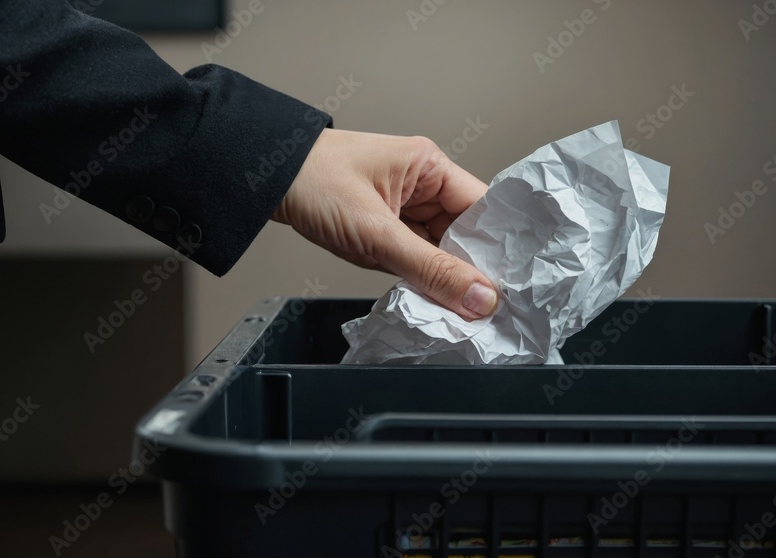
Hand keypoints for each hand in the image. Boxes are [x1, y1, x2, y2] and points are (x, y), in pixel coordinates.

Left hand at [273, 128, 498, 319]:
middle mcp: (423, 184)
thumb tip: (480, 298)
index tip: (512, 287)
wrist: (263, 181)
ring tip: (458, 307)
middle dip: (469, 270)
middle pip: (465, 235)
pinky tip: (428, 297)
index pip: (484, 210)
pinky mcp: (386, 228)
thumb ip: (429, 270)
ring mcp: (404, 208)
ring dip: (442, 277)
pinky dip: (419, 277)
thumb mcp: (375, 233)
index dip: (498, 249)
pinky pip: (415, 257)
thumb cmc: (312, 183)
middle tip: (485, 310)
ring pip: (440, 251)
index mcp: (430, 167)